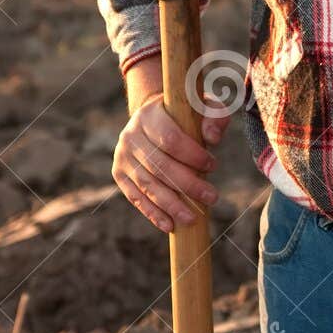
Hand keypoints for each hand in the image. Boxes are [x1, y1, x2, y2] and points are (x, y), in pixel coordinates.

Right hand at [113, 92, 233, 232]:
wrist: (153, 117)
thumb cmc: (185, 116)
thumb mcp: (202, 107)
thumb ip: (213, 117)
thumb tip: (212, 138)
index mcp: (149, 115)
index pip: (169, 138)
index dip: (192, 155)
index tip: (213, 165)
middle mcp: (130, 136)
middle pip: (159, 166)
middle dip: (187, 184)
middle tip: (212, 197)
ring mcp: (122, 156)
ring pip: (147, 185)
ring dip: (171, 205)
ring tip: (192, 219)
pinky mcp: (119, 174)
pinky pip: (136, 197)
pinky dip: (152, 213)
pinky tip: (169, 225)